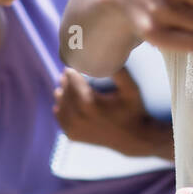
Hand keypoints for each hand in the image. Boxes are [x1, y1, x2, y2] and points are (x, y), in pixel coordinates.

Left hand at [52, 67, 166, 157]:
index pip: (71, 78)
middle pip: (64, 89)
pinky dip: (62, 107)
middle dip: (67, 80)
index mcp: (89, 102)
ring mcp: (73, 128)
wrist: (132, 139)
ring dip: (63, 93)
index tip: (75, 64)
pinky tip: (68, 102)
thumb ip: (119, 71)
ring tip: (69, 86)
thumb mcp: (131, 89)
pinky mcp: (72, 135)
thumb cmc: (133, 110)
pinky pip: (59, 116)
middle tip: (71, 73)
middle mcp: (77, 117)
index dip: (72, 69)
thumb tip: (106, 54)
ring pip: (59, 102)